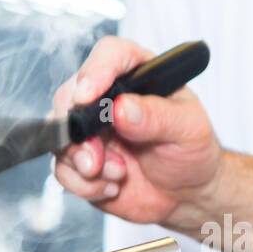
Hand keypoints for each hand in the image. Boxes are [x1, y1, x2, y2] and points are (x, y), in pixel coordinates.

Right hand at [51, 36, 224, 230]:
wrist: (185, 195)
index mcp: (138, 76)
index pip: (109, 56)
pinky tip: (111, 187)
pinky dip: (83, 184)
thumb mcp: (188, 129)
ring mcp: (90, 131)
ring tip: (118, 175)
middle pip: (70, 96)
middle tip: (97, 158)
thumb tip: (122, 108)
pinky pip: (61, 169)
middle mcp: (107, 99)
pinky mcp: (80, 161)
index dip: (95, 71)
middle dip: (78, 132)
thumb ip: (157, 116)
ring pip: (60, 136)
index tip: (87, 96)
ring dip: (83, 162)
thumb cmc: (191, 153)